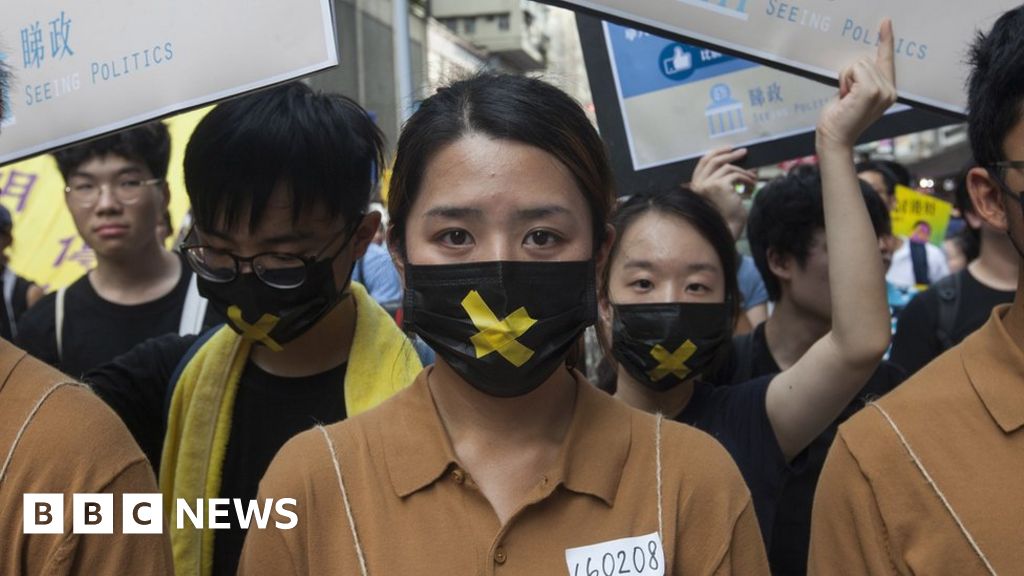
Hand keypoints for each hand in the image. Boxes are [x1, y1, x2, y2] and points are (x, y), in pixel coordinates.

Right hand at [687, 147, 755, 238]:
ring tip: (752, 177)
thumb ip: (721, 182)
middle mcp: (697, 185)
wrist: (726, 231)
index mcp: (694, 187)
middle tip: (743, 152)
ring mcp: (706, 185)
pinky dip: (746, 178)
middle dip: (729, 154)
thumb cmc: (725, 219)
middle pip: (713, 160)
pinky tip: (751, 185)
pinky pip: (735, 175)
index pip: (703, 163)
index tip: (728, 150)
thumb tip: (736, 166)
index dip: (716, 153)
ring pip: (727, 168)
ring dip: (743, 171)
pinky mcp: (718, 186)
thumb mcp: (720, 197)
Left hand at [817, 19, 896, 149]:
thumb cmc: (840, 119)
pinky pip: (855, 68)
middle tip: (847, 95)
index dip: (886, 41)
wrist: (835, 139)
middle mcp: (890, 91)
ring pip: (860, 63)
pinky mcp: (871, 91)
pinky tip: (845, 95)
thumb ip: (863, 80)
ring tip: (846, 97)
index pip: (887, 60)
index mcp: (888, 91)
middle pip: (867, 59)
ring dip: (846, 77)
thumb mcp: (854, 95)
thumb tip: (859, 63)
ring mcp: (882, 91)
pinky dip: (845, 78)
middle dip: (850, 73)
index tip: (885, 23)